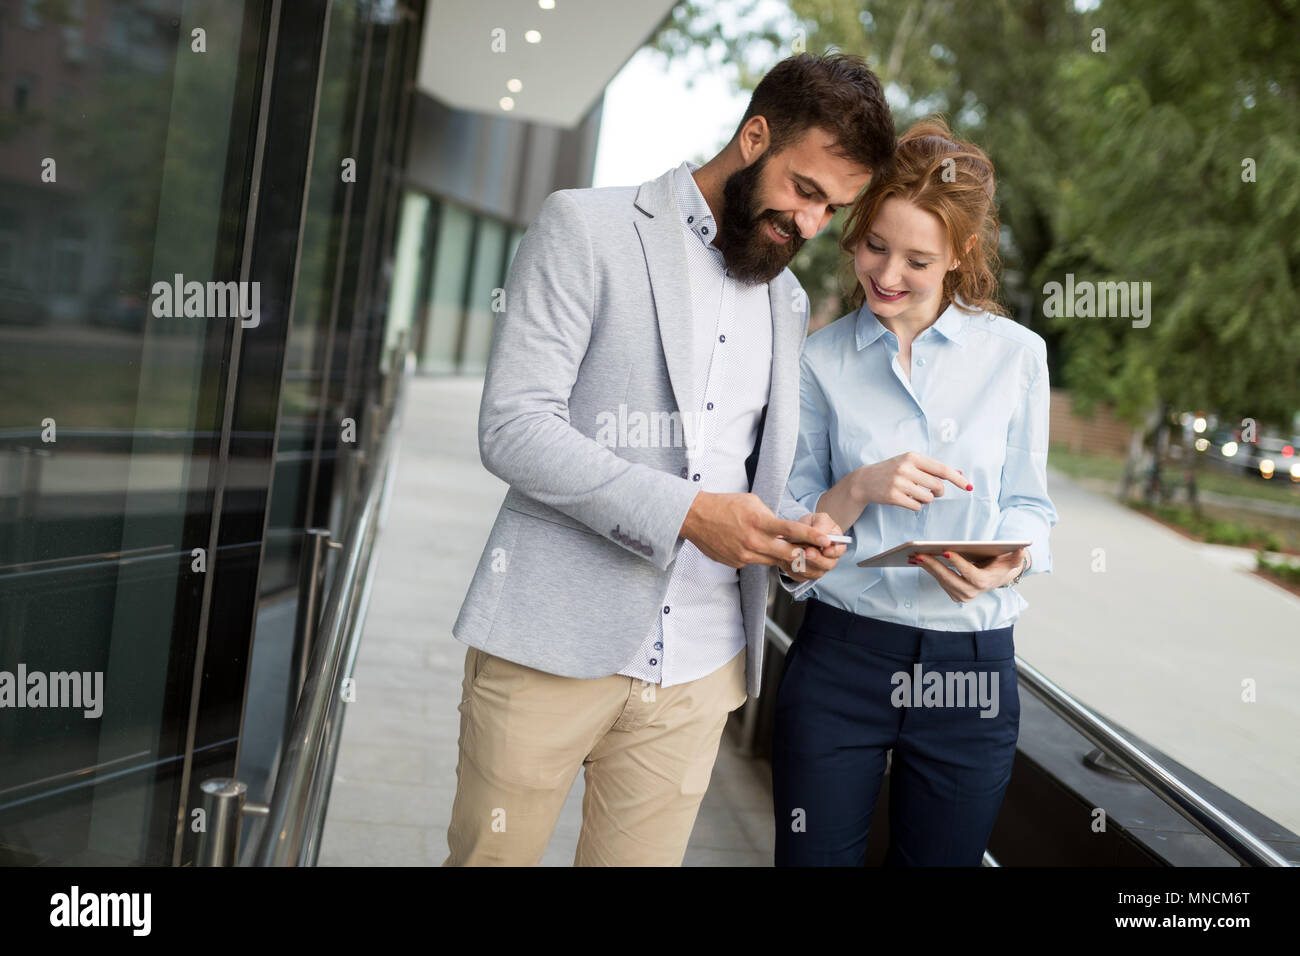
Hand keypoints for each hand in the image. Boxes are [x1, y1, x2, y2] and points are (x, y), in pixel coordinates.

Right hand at [680, 492, 832, 569]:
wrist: (695, 517)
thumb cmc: (724, 505)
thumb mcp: (752, 502)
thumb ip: (770, 517)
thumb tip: (783, 529)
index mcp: (759, 522)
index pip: (791, 531)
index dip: (811, 537)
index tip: (826, 540)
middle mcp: (753, 541)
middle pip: (787, 554)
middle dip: (802, 554)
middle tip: (814, 552)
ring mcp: (744, 555)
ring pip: (772, 561)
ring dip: (780, 555)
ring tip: (782, 546)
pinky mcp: (737, 563)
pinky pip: (756, 562)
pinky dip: (759, 555)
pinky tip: (751, 545)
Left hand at [780, 512, 847, 581]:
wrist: (797, 530)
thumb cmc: (812, 524)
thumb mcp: (819, 519)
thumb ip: (821, 526)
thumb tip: (822, 536)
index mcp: (836, 545)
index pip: (839, 551)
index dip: (833, 551)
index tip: (825, 549)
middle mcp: (829, 559)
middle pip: (827, 565)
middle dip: (817, 559)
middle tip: (807, 552)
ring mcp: (817, 569)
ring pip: (812, 572)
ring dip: (803, 564)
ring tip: (794, 555)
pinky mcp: (803, 574)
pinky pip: (799, 576)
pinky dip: (792, 568)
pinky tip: (785, 559)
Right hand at [851, 451, 970, 511]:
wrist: (864, 480)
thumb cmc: (892, 470)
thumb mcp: (911, 463)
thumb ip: (933, 469)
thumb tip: (959, 473)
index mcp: (913, 457)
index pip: (942, 469)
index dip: (957, 479)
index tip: (968, 486)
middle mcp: (906, 468)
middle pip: (938, 486)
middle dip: (939, 492)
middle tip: (932, 492)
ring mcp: (899, 482)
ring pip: (928, 498)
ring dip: (926, 500)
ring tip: (914, 494)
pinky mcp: (893, 496)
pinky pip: (917, 506)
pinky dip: (916, 505)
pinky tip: (906, 499)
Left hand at [909, 547, 1027, 602]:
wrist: (998, 576)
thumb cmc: (1003, 564)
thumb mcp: (1012, 559)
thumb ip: (1017, 556)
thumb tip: (1021, 548)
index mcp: (984, 583)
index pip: (969, 574)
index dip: (958, 563)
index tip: (945, 552)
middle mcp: (971, 592)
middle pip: (949, 579)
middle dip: (934, 565)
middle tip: (920, 553)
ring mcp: (961, 594)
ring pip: (941, 580)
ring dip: (927, 567)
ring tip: (915, 554)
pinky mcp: (952, 593)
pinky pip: (938, 580)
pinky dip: (928, 570)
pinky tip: (919, 559)